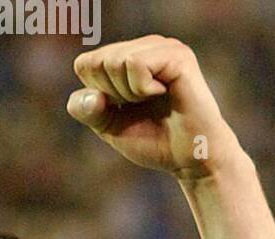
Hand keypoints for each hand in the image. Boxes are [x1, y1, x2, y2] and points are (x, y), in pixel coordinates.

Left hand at [66, 35, 244, 180]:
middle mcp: (148, 46)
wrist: (189, 157)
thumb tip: (86, 95)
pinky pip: (136, 63)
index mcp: (130, 57)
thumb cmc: (154, 140)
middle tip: (140, 106)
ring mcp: (164, 48)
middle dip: (111, 94)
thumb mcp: (110, 127)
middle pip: (98, 61)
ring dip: (127, 92)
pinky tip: (162, 94)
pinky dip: (140, 89)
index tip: (122, 108)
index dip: (96, 93)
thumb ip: (89, 111)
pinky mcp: (178, 56)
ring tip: (152, 100)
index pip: (85, 63)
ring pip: (115, 60)